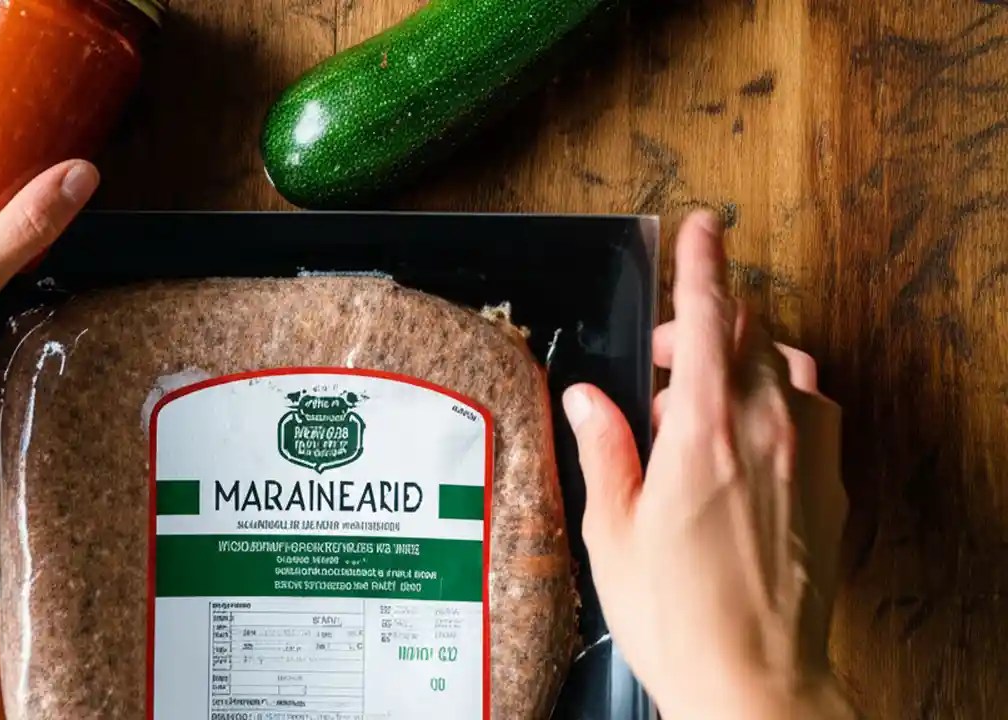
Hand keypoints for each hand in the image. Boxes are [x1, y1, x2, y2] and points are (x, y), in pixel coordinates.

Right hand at [563, 211, 852, 718]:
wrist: (756, 680)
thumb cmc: (678, 614)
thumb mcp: (614, 528)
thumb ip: (604, 446)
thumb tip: (586, 396)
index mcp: (703, 431)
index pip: (711, 315)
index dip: (703, 261)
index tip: (703, 225)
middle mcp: (767, 429)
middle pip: (748, 333)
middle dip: (703, 329)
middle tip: (661, 367)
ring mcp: (808, 455)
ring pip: (784, 366)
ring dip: (741, 363)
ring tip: (701, 407)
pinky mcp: (830, 485)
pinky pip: (812, 409)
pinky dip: (780, 400)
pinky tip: (748, 439)